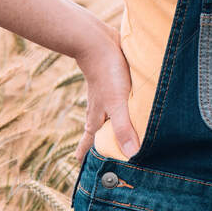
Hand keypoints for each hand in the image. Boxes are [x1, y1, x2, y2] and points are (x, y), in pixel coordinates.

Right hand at [74, 23, 139, 161]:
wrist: (98, 42)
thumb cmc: (106, 74)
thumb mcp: (117, 103)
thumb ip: (123, 127)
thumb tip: (131, 155)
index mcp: (97, 117)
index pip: (89, 142)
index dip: (85, 155)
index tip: (80, 168)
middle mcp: (100, 108)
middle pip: (97, 130)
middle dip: (98, 144)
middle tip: (101, 156)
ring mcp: (107, 95)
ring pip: (108, 115)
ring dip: (111, 125)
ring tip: (116, 133)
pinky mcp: (115, 82)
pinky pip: (118, 100)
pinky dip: (122, 108)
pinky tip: (130, 105)